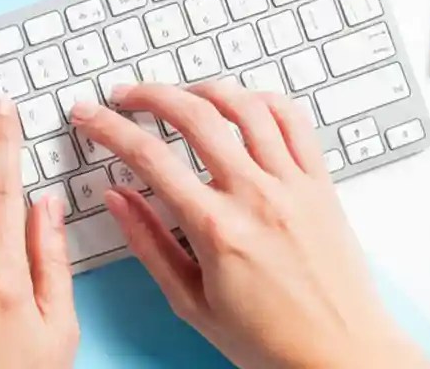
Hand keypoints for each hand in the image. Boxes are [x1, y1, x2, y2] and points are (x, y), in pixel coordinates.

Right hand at [71, 82, 428, 368]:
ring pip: (245, 107)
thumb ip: (149, 245)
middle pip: (193, 116)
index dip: (109, 128)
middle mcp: (256, 197)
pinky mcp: (321, 183)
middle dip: (149, 95)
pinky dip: (264, 101)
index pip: (149, 158)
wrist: (340, 355)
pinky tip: (243, 103)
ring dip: (204, 88)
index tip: (89, 116)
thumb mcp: (191, 303)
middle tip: (125, 95)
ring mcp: (293, 185)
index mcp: (217, 230)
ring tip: (180, 93)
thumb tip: (117, 198)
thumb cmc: (270, 342)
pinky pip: (294, 121)